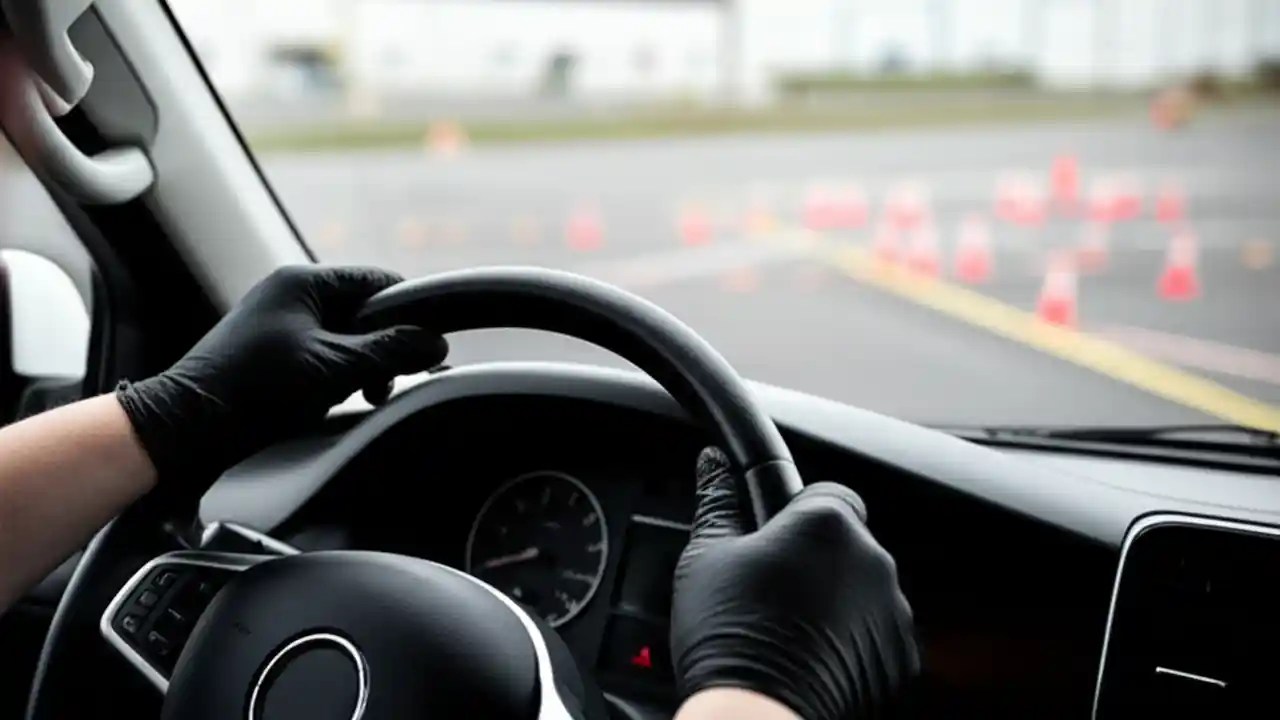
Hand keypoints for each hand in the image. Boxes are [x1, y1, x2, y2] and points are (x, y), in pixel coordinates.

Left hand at [117, 266, 445, 487]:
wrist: (186, 427)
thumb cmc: (254, 390)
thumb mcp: (334, 369)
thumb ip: (390, 352)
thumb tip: (436, 342)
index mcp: (303, 282)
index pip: (378, 282)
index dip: (408, 313)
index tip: (426, 347)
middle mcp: (289, 296)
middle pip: (364, 313)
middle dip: (382, 349)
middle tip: (384, 383)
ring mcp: (277, 325)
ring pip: (345, 339)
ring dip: (359, 368)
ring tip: (357, 395)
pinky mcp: (270, 355)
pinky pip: (321, 357)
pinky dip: (336, 378)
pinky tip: (332, 402)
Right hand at [671, 448, 918, 719]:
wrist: (758, 713)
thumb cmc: (729, 635)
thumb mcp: (706, 557)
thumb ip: (718, 503)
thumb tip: (713, 465)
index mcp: (827, 523)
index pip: (826, 493)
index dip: (795, 516)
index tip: (773, 540)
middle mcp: (872, 560)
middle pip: (846, 544)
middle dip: (815, 561)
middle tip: (771, 592)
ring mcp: (892, 611)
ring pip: (863, 589)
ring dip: (837, 601)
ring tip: (789, 630)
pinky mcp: (900, 656)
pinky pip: (877, 633)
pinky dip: (853, 641)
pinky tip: (812, 656)